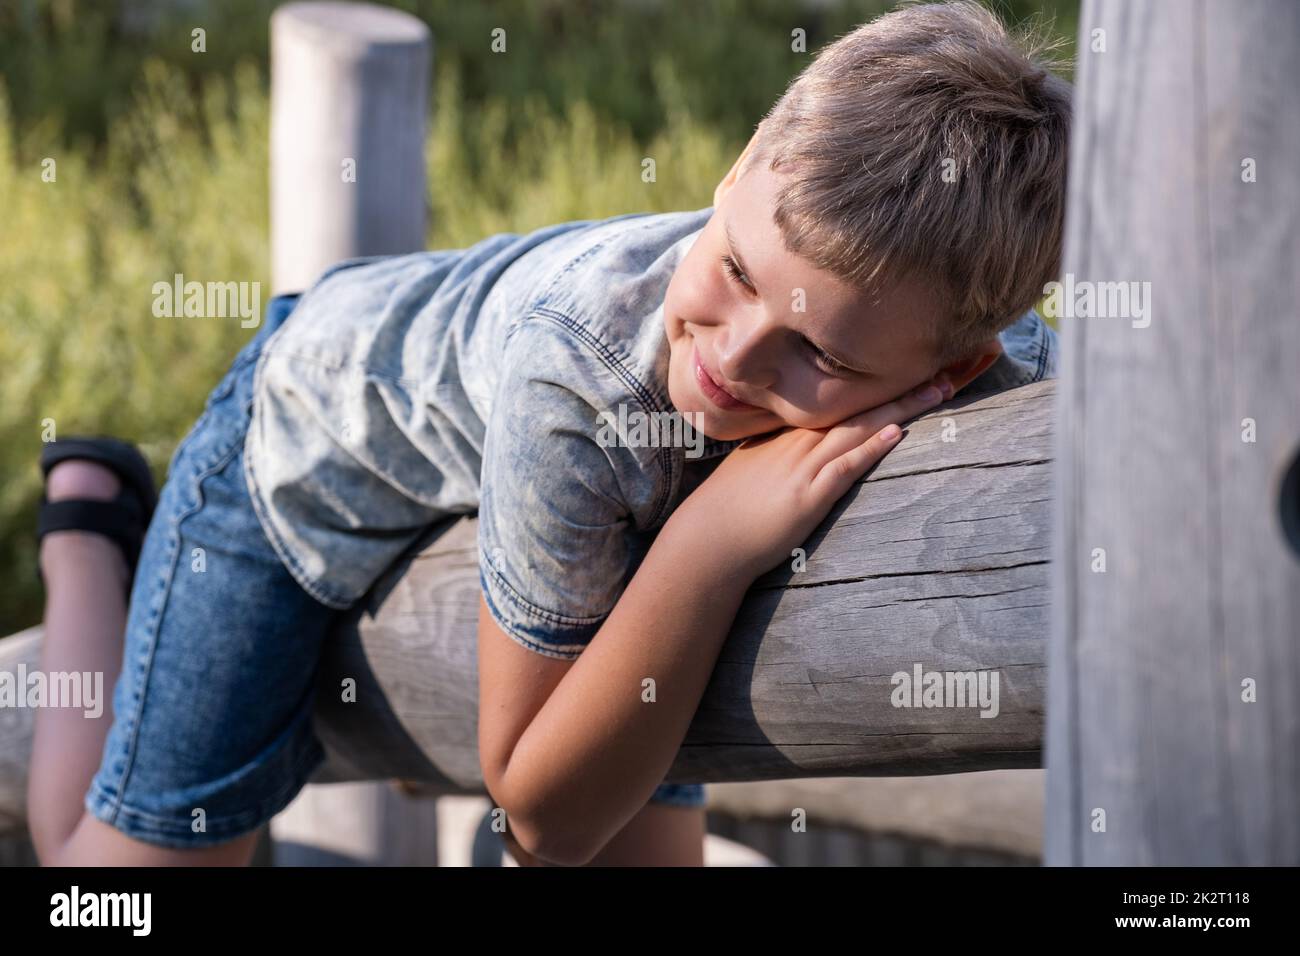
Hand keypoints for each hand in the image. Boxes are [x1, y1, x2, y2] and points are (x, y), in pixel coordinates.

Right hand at [670, 377, 951, 580]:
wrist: (707, 539)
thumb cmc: (726, 509)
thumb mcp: (753, 468)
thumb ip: (777, 451)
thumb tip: (796, 446)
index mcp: (789, 433)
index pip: (841, 399)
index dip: (878, 383)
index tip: (911, 366)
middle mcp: (800, 441)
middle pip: (858, 404)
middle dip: (902, 386)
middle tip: (943, 367)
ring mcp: (805, 466)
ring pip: (859, 427)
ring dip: (901, 407)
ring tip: (939, 389)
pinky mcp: (808, 496)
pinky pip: (845, 466)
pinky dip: (871, 447)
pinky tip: (896, 432)